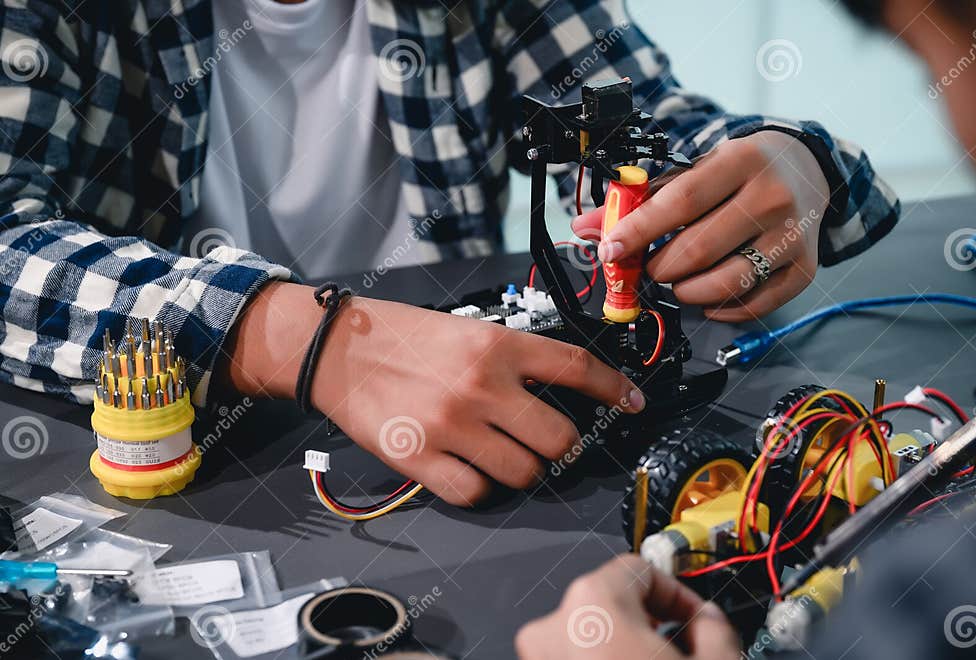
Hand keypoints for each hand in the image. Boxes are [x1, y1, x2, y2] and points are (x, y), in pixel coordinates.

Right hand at [224, 283, 644, 505]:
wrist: (337, 349)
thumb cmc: (402, 336)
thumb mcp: (467, 330)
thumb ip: (511, 358)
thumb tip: (557, 390)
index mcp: (496, 345)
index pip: (576, 367)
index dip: (614, 388)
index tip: (631, 402)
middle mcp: (481, 385)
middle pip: (560, 439)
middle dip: (559, 446)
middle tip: (542, 441)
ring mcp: (452, 425)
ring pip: (523, 473)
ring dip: (519, 469)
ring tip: (497, 454)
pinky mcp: (421, 457)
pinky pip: (475, 493)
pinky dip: (476, 487)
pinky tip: (463, 467)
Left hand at [516, 555, 738, 659]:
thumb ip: (715, 627)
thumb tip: (709, 622)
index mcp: (592, 603)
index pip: (641, 568)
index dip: (680, 592)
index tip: (699, 618)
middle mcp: (552, 624)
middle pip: (614, 600)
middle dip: (653, 622)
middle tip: (683, 651)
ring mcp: (537, 657)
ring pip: (591, 633)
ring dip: (625, 646)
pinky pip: (572, 657)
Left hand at [573, 131, 829, 321]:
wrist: (804, 169)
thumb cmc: (739, 172)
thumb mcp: (694, 171)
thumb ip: (641, 200)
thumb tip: (587, 226)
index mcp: (741, 162)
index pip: (681, 202)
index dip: (640, 230)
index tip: (611, 249)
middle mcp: (773, 198)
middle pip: (698, 250)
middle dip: (659, 267)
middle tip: (648, 266)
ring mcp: (792, 236)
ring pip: (724, 284)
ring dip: (685, 291)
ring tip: (677, 280)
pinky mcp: (804, 270)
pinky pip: (750, 306)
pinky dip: (718, 310)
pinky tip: (706, 294)